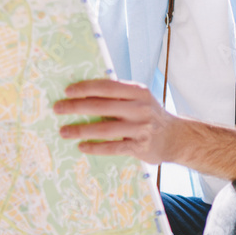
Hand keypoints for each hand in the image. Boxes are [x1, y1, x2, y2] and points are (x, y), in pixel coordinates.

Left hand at [53, 79, 177, 163]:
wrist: (177, 137)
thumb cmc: (151, 116)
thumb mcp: (140, 99)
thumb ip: (120, 95)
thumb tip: (86, 92)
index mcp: (138, 92)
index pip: (107, 87)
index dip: (86, 88)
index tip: (68, 91)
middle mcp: (139, 108)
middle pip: (101, 106)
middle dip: (76, 107)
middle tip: (58, 109)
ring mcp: (140, 128)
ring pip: (104, 129)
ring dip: (81, 130)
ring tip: (64, 131)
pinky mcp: (140, 147)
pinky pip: (113, 147)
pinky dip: (95, 147)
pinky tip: (82, 146)